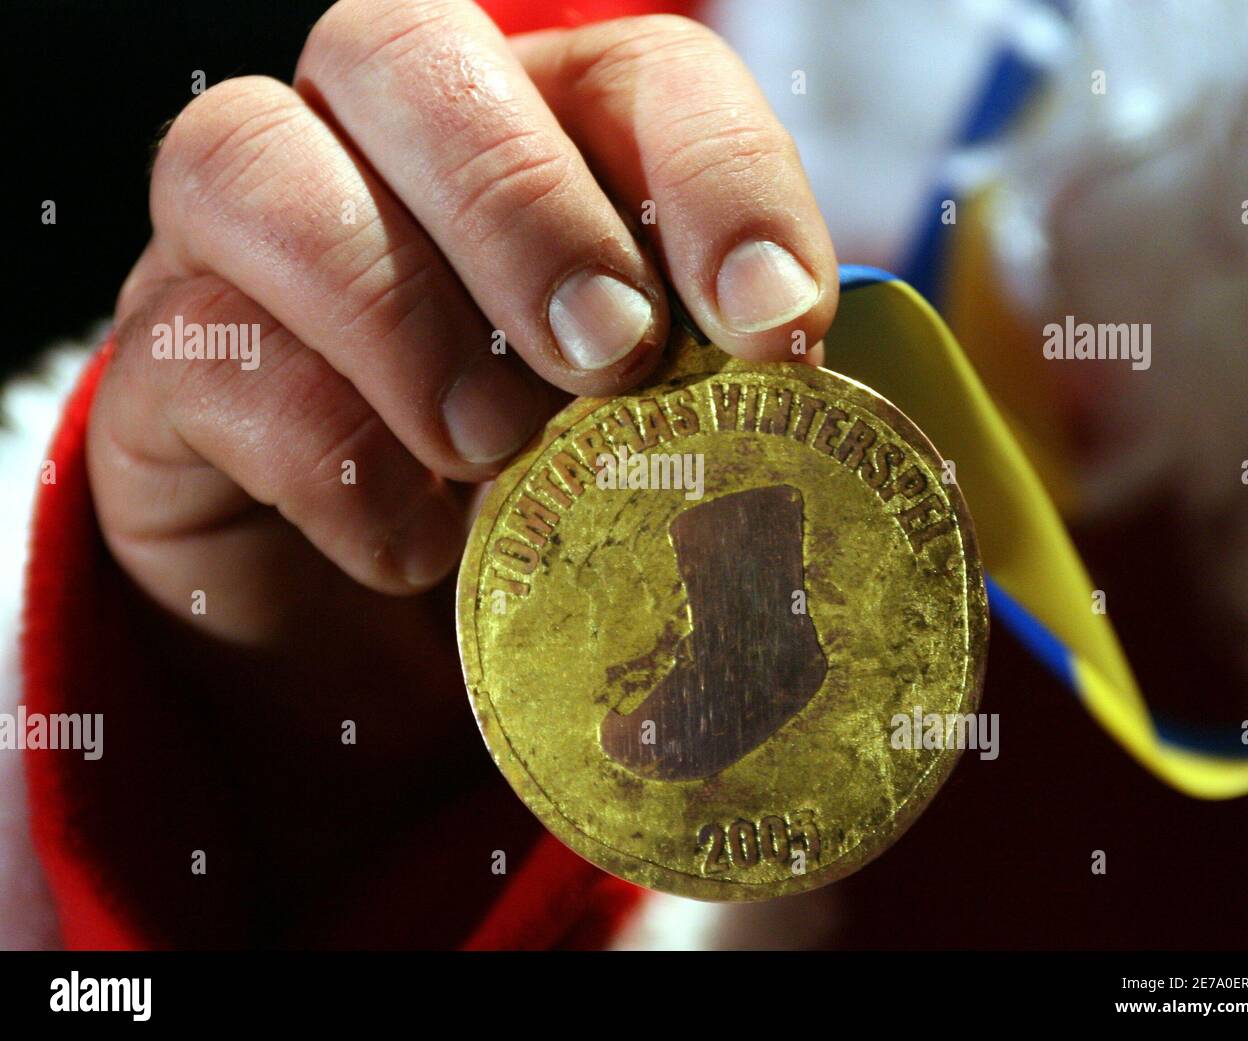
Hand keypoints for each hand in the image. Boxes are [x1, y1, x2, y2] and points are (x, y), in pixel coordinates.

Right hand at [87, 0, 836, 923]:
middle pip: (400, 43)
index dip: (716, 175)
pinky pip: (203, 355)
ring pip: (245, 154)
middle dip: (519, 200)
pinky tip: (414, 546)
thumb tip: (808, 398)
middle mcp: (374, 147)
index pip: (635, 74)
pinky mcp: (165, 361)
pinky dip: (326, 458)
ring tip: (490, 446)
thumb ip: (711, 393)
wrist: (359, 607)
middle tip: (604, 356)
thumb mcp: (643, 434)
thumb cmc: (532, 500)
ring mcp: (244, 243)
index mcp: (538, 137)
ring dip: (391, 302)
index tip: (775, 323)